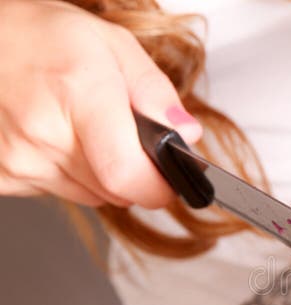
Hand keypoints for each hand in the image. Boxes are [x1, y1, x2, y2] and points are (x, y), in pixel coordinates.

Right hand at [0, 0, 201, 208]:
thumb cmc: (34, 37)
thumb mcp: (109, 43)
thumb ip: (156, 92)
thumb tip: (187, 134)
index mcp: (80, 94)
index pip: (130, 176)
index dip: (159, 186)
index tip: (169, 178)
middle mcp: (45, 134)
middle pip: (118, 191)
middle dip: (133, 170)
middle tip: (118, 133)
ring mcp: (19, 160)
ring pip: (91, 196)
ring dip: (100, 172)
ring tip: (78, 127)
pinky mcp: (2, 178)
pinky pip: (56, 192)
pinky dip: (66, 173)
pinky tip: (52, 137)